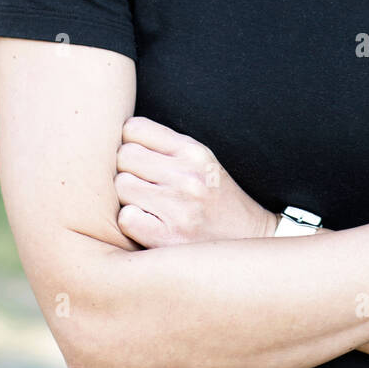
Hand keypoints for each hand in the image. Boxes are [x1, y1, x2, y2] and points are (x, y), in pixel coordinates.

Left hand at [114, 115, 278, 246]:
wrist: (250, 239)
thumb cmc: (217, 197)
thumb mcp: (202, 160)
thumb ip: (166, 146)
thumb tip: (118, 137)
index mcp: (194, 151)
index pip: (134, 128)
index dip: (129, 142)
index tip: (138, 157)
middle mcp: (187, 175)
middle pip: (124, 156)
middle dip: (127, 169)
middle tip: (142, 183)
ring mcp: (178, 207)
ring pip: (121, 186)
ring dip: (127, 196)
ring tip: (146, 203)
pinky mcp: (169, 238)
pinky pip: (126, 218)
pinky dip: (131, 222)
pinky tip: (147, 224)